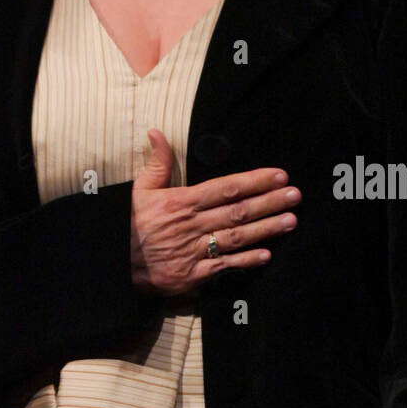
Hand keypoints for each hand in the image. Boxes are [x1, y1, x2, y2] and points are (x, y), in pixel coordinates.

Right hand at [129, 127, 300, 296]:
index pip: (226, 187)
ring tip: (291, 221)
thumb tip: (157, 132)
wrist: (111, 261)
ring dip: (266, 229)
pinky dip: (246, 262)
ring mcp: (193, 251)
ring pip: (236, 237)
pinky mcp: (192, 275)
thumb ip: (157, 162)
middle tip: (295, 195)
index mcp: (181, 201)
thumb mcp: (138, 188)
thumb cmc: (128, 223)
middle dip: (269, 202)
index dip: (254, 181)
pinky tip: (267, 255)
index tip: (278, 175)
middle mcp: (191, 225)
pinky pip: (224, 267)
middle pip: (238, 211)